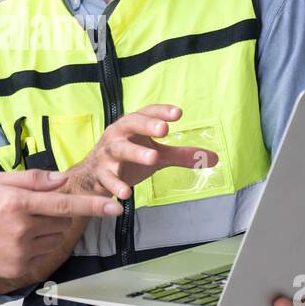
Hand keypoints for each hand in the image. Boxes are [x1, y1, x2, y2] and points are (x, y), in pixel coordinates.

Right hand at [0, 169, 122, 280]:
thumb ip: (32, 179)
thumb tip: (62, 179)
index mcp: (18, 203)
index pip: (64, 204)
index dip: (93, 206)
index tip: (116, 208)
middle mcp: (22, 228)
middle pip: (62, 220)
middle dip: (55, 214)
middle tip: (29, 210)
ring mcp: (22, 251)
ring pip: (55, 238)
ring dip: (48, 230)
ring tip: (18, 226)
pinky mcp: (20, 267)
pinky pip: (44, 253)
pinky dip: (37, 246)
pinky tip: (13, 240)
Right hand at [68, 105, 217, 198]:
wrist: (90, 177)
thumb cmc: (126, 160)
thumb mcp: (155, 156)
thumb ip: (181, 155)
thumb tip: (214, 158)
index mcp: (131, 127)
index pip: (146, 113)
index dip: (161, 112)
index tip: (178, 113)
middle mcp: (117, 135)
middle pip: (130, 124)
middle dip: (147, 125)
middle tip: (164, 130)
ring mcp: (107, 154)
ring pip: (118, 149)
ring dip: (135, 153)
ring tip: (153, 158)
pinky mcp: (99, 174)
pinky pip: (107, 179)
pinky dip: (115, 185)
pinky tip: (126, 193)